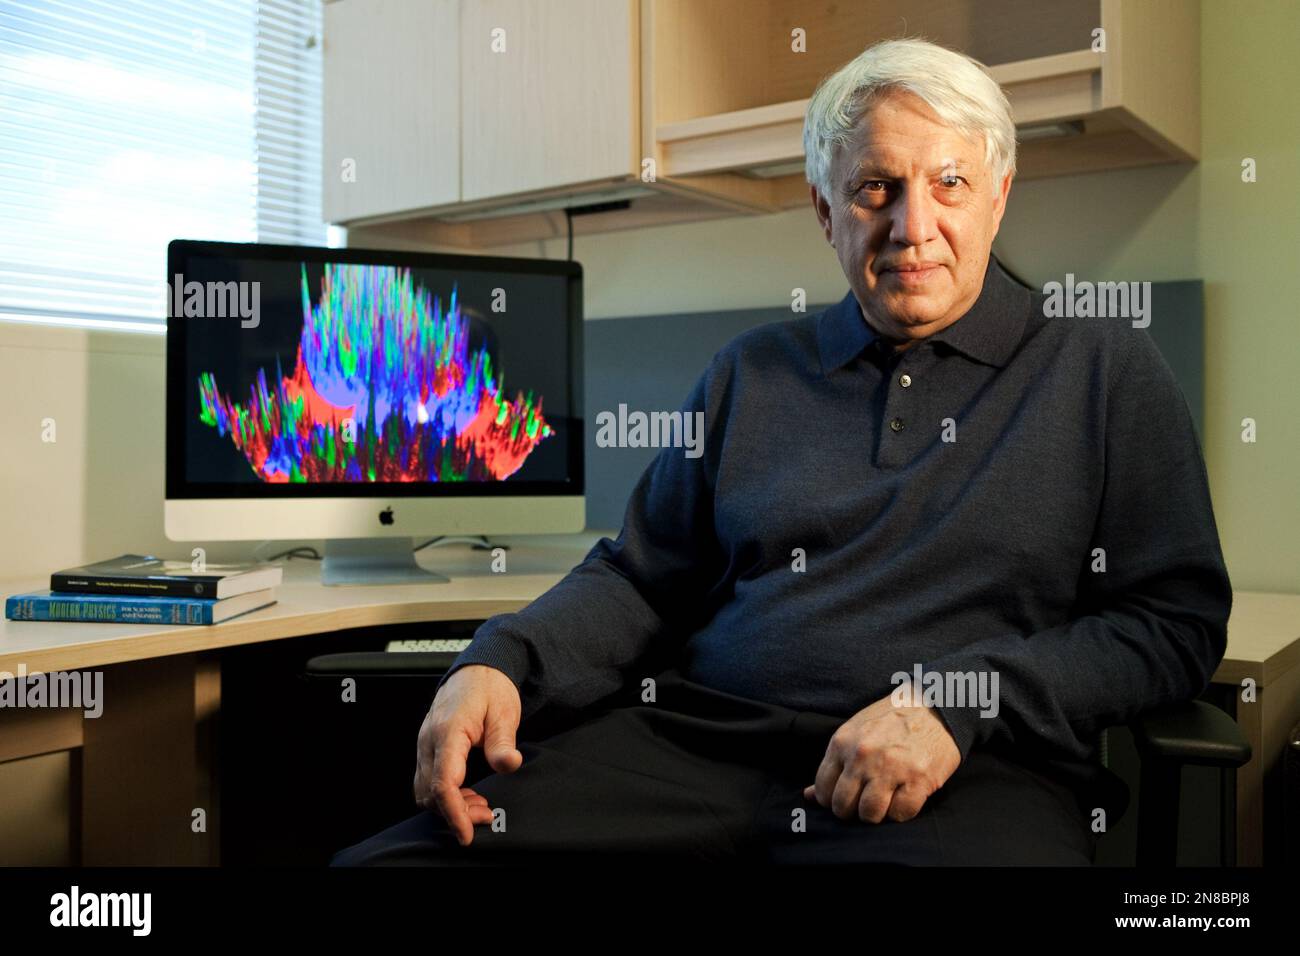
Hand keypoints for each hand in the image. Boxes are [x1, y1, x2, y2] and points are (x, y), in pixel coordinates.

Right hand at [412, 664, 523, 845]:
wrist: (478, 670)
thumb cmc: (490, 688)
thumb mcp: (504, 712)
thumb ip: (503, 742)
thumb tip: (509, 764)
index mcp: (448, 733)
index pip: (443, 784)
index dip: (454, 813)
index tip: (467, 833)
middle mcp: (429, 740)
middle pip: (430, 793)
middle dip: (455, 812)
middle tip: (486, 814)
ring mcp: (425, 744)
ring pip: (424, 790)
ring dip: (449, 805)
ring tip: (479, 805)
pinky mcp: (428, 747)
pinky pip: (427, 779)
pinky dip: (444, 794)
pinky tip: (467, 793)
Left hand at [803, 692, 961, 822]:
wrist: (936, 705)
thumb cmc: (892, 720)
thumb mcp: (855, 731)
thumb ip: (834, 764)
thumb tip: (809, 796)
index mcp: (842, 743)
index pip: (823, 789)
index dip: (832, 800)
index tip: (845, 798)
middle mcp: (863, 756)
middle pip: (843, 806)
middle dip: (852, 811)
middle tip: (865, 802)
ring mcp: (891, 769)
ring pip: (870, 815)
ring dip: (876, 814)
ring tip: (885, 801)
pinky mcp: (918, 780)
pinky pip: (900, 815)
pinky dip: (901, 813)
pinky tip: (904, 798)